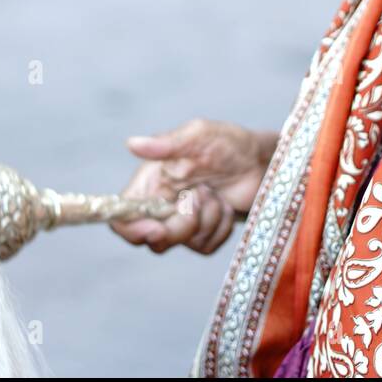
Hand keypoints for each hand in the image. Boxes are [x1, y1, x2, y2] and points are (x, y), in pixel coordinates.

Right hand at [110, 119, 275, 253]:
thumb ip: (166, 143)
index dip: (131, 229)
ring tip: (215, 191)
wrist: (259, 161)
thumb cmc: (227, 142)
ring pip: (183, 242)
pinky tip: (226, 205)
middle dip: (181, 223)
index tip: (156, 228)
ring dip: (208, 217)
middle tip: (201, 195)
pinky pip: (205, 247)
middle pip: (153, 238)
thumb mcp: (198, 135)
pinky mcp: (203, 234)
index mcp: (150, 182)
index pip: (122, 216)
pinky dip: (221, 228)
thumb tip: (132, 143)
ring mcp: (182, 222)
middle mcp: (161, 205)